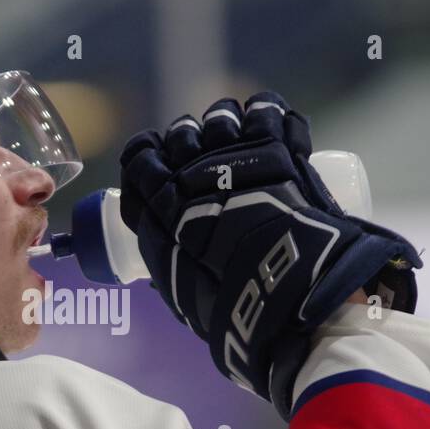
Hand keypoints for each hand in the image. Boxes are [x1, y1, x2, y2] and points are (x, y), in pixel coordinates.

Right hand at [118, 92, 420, 416]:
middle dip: (188, 139)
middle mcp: (189, 177)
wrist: (290, 306)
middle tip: (208, 157)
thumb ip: (179, 275)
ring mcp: (233, 158)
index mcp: (161, 214)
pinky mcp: (278, 150)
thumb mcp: (188, 300)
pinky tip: (277, 124)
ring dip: (228, 124)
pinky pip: (268, 112)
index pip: (139, 165)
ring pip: (220, 117)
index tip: (158, 165)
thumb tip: (183, 270)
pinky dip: (270, 113)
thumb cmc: (237, 316)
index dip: (146, 159)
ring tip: (244, 140)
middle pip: (179, 135)